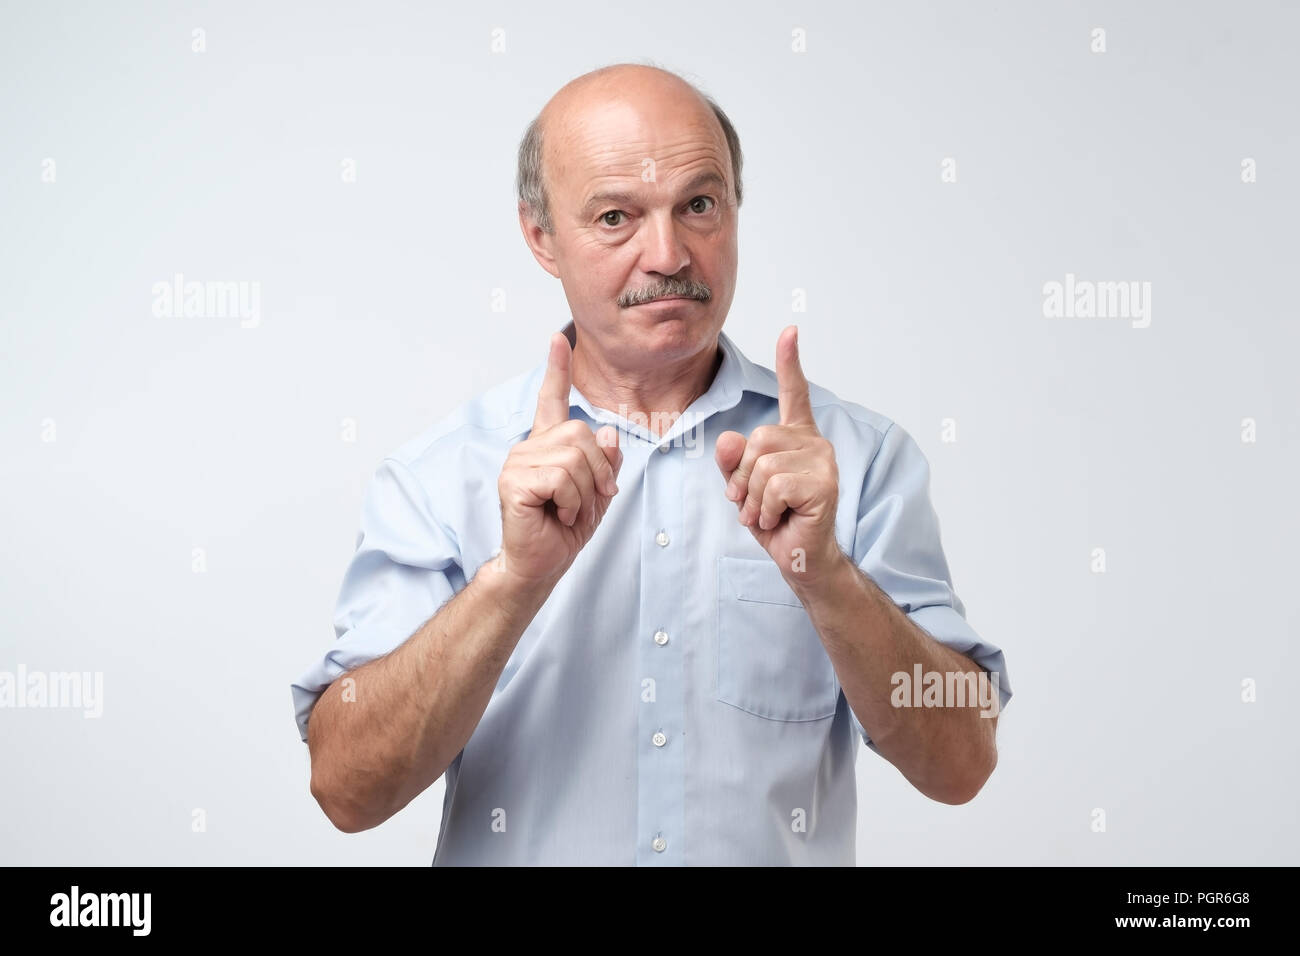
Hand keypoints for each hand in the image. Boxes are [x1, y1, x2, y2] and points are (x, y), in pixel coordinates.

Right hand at [497, 332, 622, 584]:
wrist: (540, 564)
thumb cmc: (564, 530)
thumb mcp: (597, 492)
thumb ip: (604, 462)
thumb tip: (609, 434)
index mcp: (547, 445)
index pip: (551, 399)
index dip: (557, 369)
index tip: (559, 339)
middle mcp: (529, 447)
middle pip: (580, 433)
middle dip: (598, 469)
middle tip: (591, 498)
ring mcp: (518, 462)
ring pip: (574, 457)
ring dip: (585, 492)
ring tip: (569, 510)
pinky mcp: (513, 482)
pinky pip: (561, 478)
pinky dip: (573, 502)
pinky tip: (560, 515)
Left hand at [715, 325, 839, 579]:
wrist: (800, 558)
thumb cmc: (776, 521)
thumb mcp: (743, 489)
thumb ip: (733, 463)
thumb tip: (727, 439)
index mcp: (796, 437)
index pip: (794, 393)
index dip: (790, 362)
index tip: (790, 330)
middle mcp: (814, 443)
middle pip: (757, 440)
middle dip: (742, 477)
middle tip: (752, 503)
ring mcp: (823, 462)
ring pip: (763, 465)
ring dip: (753, 498)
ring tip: (767, 513)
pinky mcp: (824, 484)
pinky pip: (775, 486)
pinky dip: (766, 508)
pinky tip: (780, 519)